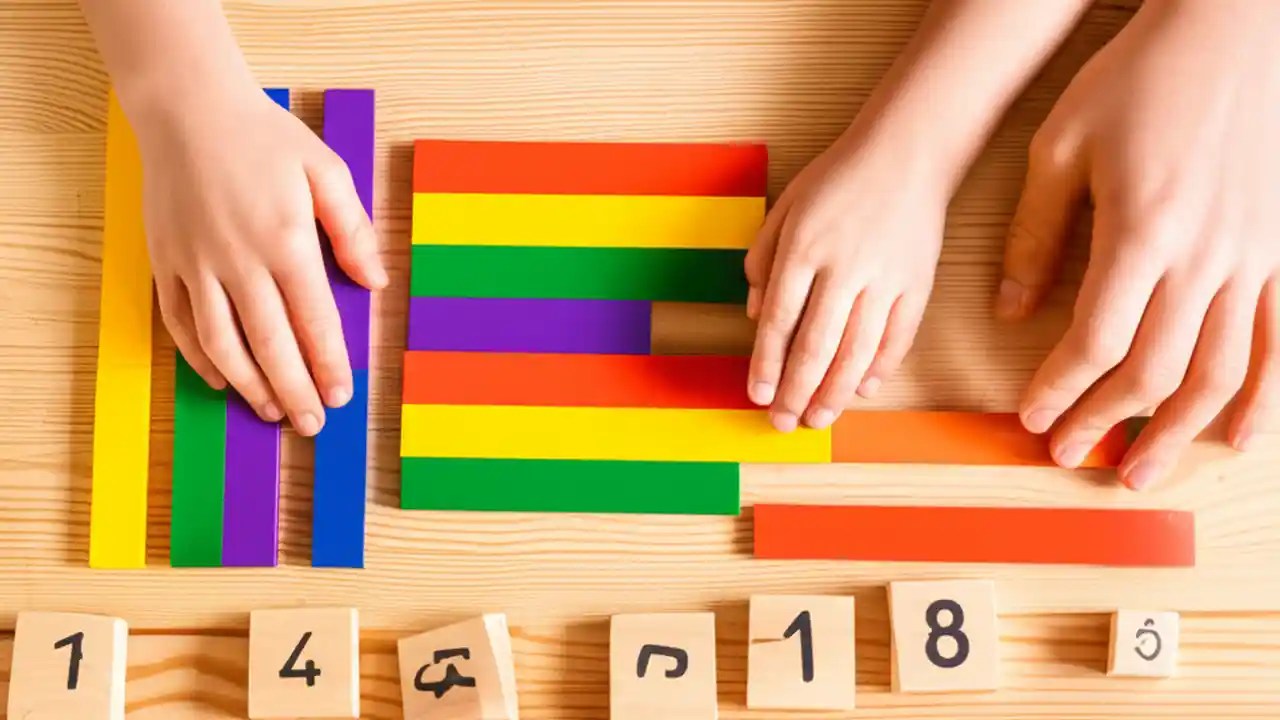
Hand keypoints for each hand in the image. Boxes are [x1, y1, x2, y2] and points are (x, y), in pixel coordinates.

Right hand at [137, 85, 386, 435]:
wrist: (188, 108)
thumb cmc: (265, 137)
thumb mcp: (326, 171)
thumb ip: (353, 230)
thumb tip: (375, 283)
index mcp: (286, 240)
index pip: (313, 321)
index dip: (328, 365)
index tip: (342, 396)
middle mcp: (238, 260)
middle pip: (269, 344)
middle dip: (294, 390)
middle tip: (312, 423)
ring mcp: (195, 264)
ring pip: (221, 343)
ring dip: (249, 385)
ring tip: (271, 412)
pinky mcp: (164, 261)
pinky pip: (180, 323)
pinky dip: (199, 358)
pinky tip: (223, 380)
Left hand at [744, 129, 945, 430]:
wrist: (907, 151)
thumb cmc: (839, 179)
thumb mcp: (786, 207)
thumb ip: (763, 259)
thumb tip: (753, 315)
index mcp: (804, 248)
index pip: (778, 320)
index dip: (766, 363)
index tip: (757, 395)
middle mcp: (843, 267)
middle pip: (816, 345)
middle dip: (797, 391)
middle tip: (784, 423)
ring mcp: (884, 278)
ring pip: (857, 349)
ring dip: (836, 391)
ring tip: (819, 418)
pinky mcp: (917, 283)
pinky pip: (898, 335)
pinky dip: (881, 366)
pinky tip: (864, 389)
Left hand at [998, 0, 1279, 487]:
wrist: (1236, 28)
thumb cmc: (1143, 77)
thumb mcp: (1062, 146)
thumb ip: (1034, 235)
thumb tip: (1007, 309)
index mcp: (1142, 229)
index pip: (1095, 341)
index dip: (1058, 389)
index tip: (1030, 415)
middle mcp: (1206, 254)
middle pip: (1153, 370)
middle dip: (1102, 421)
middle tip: (1065, 451)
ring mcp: (1257, 256)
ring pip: (1219, 372)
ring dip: (1175, 433)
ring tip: (1136, 470)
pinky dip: (1263, 400)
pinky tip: (1238, 441)